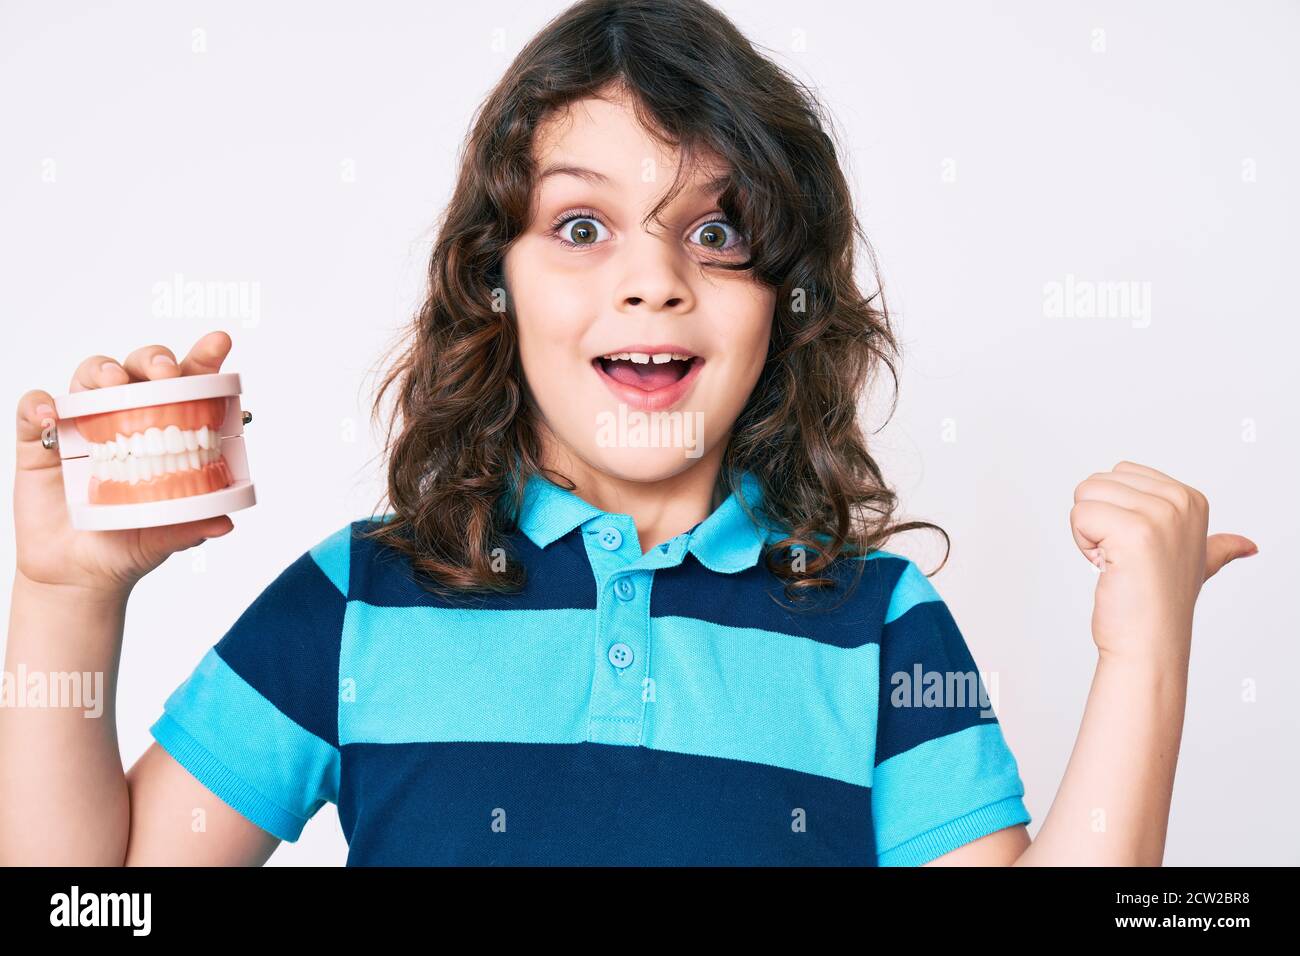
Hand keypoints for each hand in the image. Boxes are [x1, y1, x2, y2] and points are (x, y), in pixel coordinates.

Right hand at [13, 331, 237, 598]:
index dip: (202, 359)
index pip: (187, 384)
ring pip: (89, 375)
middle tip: (163, 372)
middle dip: (152, 359)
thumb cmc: (129, 543)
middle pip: (139, 367)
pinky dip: (39, 404)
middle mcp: (126, 418)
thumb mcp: (166, 536)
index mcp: (166, 431)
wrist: (77, 574)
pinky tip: (51, 417)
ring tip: (110, 384)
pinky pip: (33, 408)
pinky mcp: (42, 441)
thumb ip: (192, 526)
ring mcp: (83, 424)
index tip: (220, 342)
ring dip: (102, 370)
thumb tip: (224, 524)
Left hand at [1069, 460, 1256, 663]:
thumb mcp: (1199, 565)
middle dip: (1097, 520)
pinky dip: (1083, 544)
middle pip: (1097, 481)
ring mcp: (1159, 516)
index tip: (1137, 547)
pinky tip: (1109, 567)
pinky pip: (1079, 515)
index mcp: (1191, 499)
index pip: (1119, 473)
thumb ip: (1218, 547)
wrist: (1150, 643)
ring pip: (1085, 495)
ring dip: (1089, 533)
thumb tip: (1247, 546)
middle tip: (1124, 557)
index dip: (1115, 512)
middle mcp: (1179, 502)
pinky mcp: (1133, 533)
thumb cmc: (1160, 604)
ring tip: (1118, 562)